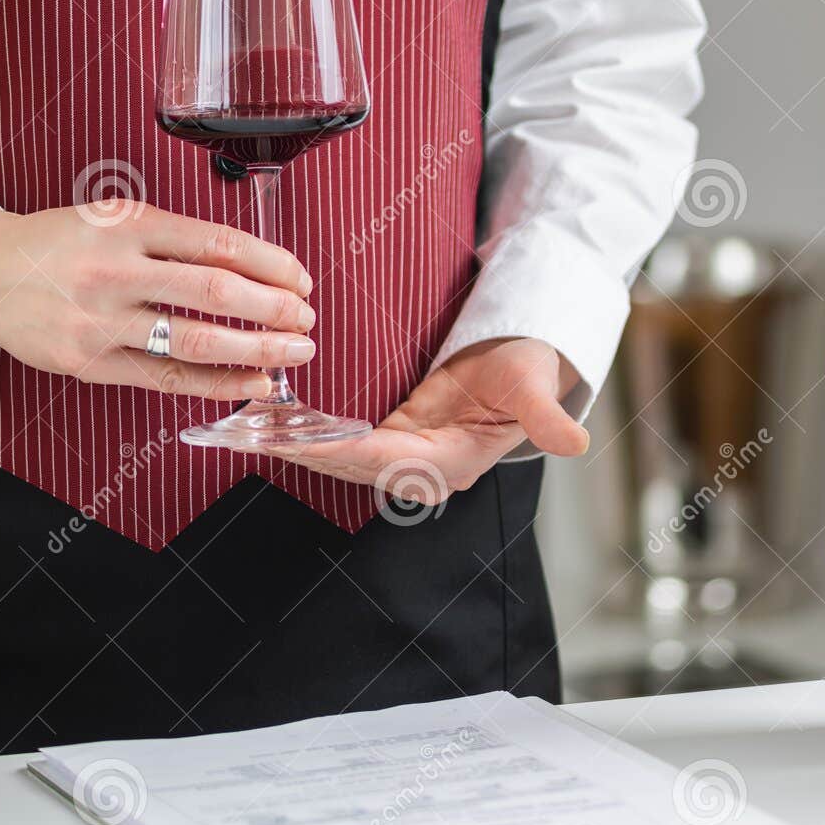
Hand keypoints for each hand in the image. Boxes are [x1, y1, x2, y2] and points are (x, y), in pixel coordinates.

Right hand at [0, 205, 317, 399]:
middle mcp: (114, 270)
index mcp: (128, 224)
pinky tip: (252, 382)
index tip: (301, 279)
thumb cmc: (61, 243)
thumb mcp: (115, 217)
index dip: (271, 264)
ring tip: (294, 352)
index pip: (218, 243)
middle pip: (214, 293)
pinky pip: (167, 378)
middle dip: (274, 309)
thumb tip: (254, 268)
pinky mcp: (90, 362)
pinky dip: (217, 383)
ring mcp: (101, 319)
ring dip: (257, 350)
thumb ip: (176, 238)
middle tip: (308, 319)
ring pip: (195, 341)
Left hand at [263, 337, 588, 501]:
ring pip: (339, 458)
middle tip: (254, 436)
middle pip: (353, 465)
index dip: (346, 452)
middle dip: (304, 453)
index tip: (303, 443)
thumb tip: (576, 442)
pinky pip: (340, 442)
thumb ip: (548, 418)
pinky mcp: (390, 438)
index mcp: (455, 462)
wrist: (521, 356)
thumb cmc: (528, 365)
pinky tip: (271, 424)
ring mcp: (404, 455)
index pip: (392, 461)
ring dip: (295, 447)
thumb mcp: (536, 386)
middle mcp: (424, 467)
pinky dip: (306, 435)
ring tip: (248, 432)